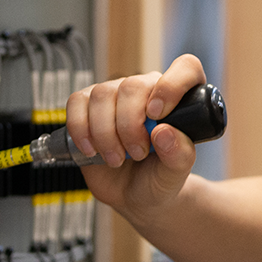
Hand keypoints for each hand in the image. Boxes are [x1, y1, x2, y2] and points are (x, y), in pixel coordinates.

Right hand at [64, 53, 206, 221]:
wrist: (133, 193)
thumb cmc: (158, 178)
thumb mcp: (175, 174)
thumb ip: (178, 155)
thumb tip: (164, 132)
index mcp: (179, 100)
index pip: (185, 68)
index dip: (171, 86)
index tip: (157, 116)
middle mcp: (147, 90)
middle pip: (132, 86)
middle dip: (129, 126)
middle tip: (136, 154)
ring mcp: (116, 95)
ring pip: (102, 95)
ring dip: (105, 133)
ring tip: (116, 159)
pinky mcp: (88, 105)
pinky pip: (77, 102)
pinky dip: (80, 128)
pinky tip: (91, 149)